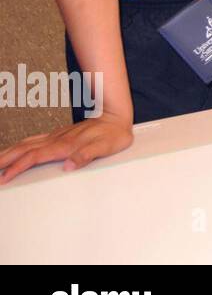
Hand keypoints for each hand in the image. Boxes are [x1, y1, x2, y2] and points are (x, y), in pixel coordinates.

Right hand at [0, 113, 133, 182]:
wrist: (117, 116)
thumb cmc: (113, 134)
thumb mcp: (106, 147)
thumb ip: (87, 155)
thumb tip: (68, 165)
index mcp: (65, 145)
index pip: (34, 157)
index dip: (18, 167)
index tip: (4, 178)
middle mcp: (57, 139)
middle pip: (24, 149)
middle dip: (5, 160)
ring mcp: (56, 136)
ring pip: (26, 143)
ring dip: (9, 152)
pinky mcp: (58, 135)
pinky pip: (33, 140)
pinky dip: (19, 145)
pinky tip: (15, 149)